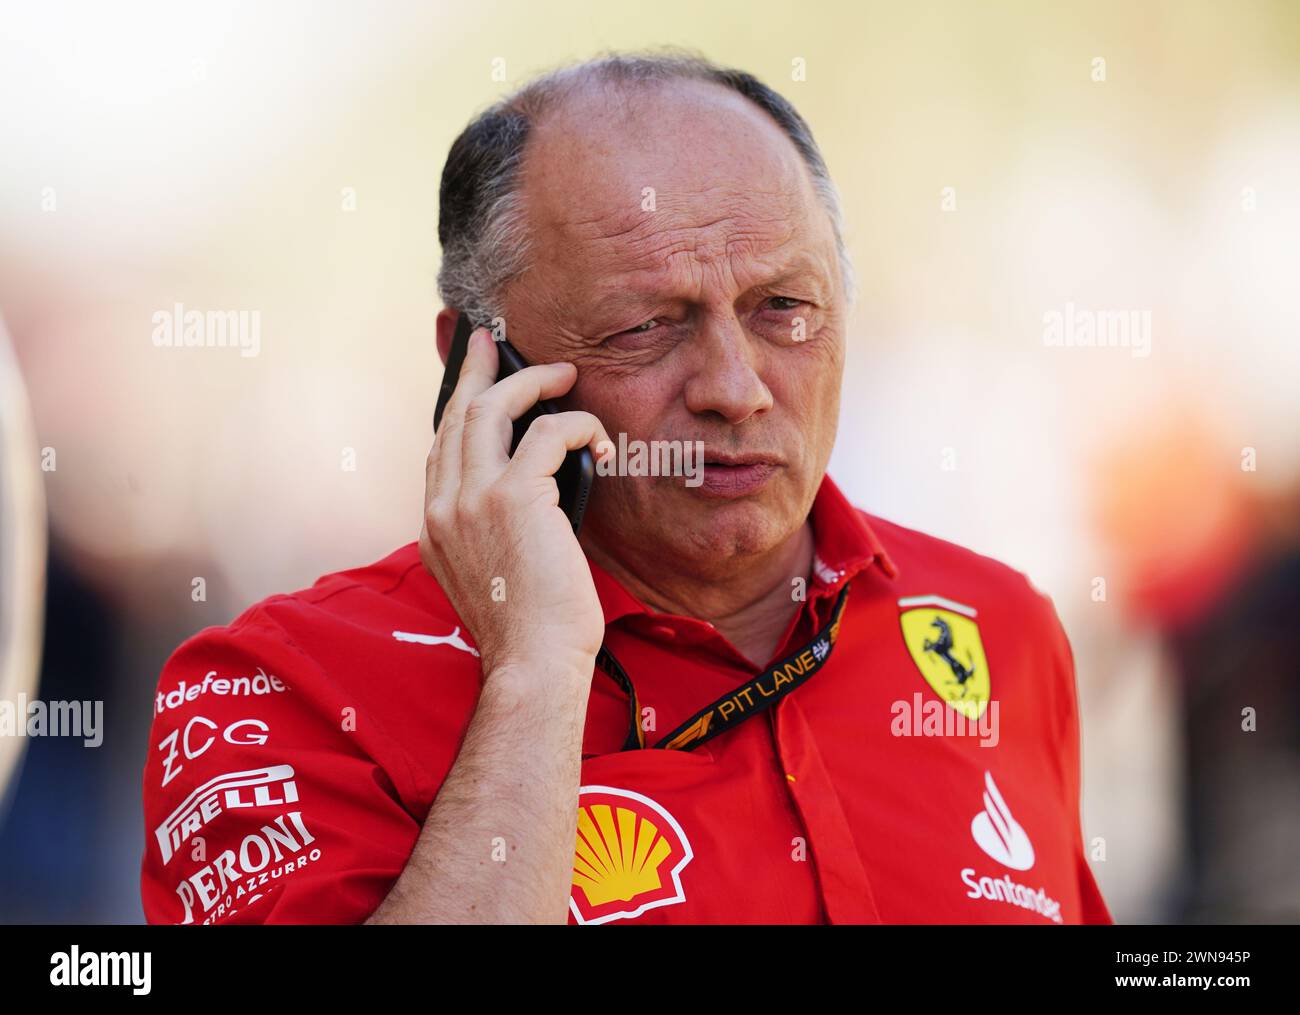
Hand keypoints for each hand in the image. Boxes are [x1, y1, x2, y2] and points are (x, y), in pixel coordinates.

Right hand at [420, 326, 612, 677]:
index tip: (471, 375)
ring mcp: (471, 500)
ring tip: (564, 375)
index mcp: (437, 525)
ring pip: (490, 411)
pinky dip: (576, 428)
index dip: (457, 406)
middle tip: (498, 341)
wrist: (532, 664)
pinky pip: (545, 434)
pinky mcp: (512, 499)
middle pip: (456, 415)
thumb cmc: (529, 629)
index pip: (440, 447)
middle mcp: (443, 506)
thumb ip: (495, 530)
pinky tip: (598, 445)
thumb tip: (532, 492)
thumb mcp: (496, 573)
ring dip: (530, 385)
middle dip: (479, 371)